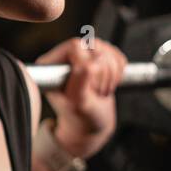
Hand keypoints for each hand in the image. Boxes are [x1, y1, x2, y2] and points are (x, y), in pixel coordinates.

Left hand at [34, 36, 127, 159]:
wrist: (92, 126)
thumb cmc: (81, 118)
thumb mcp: (79, 102)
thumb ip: (81, 80)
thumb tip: (90, 62)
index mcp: (50, 65)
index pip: (76, 46)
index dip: (89, 65)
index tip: (89, 86)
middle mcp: (64, 57)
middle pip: (94, 45)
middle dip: (103, 72)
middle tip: (97, 91)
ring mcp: (82, 56)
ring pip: (107, 49)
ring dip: (112, 73)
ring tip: (101, 89)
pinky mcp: (98, 58)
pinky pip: (117, 54)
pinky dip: (119, 71)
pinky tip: (110, 84)